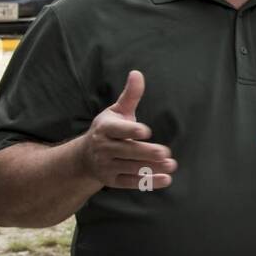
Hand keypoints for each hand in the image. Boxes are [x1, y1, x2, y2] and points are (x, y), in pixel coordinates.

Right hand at [78, 70, 175, 189]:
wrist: (84, 157)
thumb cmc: (108, 130)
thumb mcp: (116, 111)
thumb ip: (130, 96)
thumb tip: (137, 73)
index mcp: (105, 128)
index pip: (118, 130)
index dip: (131, 131)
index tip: (146, 131)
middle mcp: (103, 148)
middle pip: (127, 151)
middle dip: (146, 152)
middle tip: (165, 152)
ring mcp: (106, 165)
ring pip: (131, 167)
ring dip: (152, 168)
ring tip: (171, 165)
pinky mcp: (112, 180)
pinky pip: (131, 182)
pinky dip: (148, 182)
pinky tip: (166, 180)